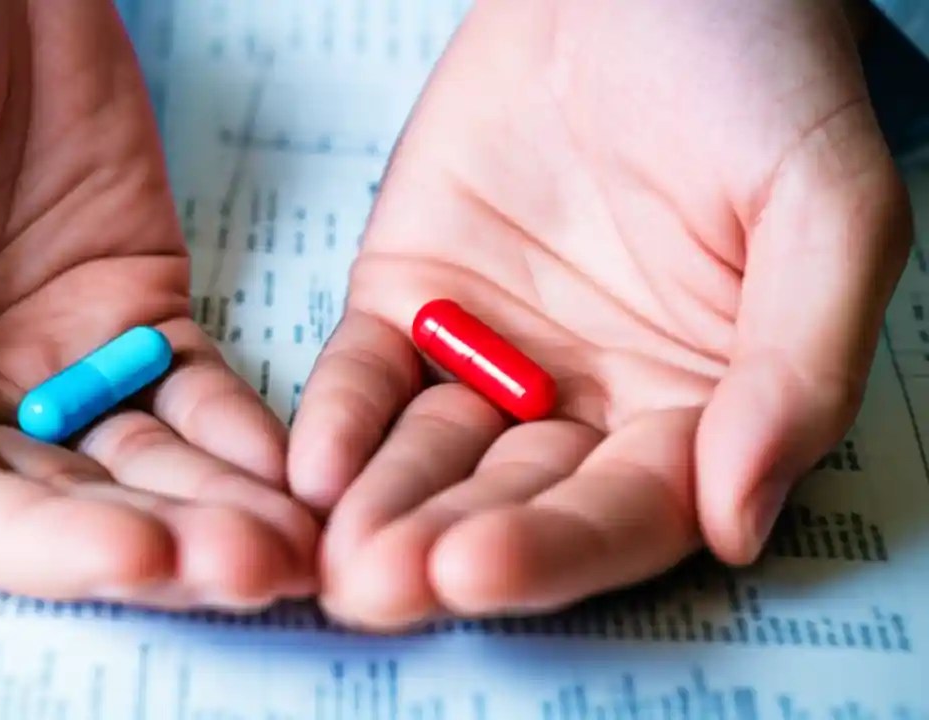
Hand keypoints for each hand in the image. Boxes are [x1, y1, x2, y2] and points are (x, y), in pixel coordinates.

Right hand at [0, 0, 316, 608]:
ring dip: (219, 512)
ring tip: (292, 545)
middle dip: (160, 545)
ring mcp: (64, 361)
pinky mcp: (145, 314)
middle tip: (249, 566)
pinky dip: (248, 438)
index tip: (134, 552)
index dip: (41, 546)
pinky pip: (202, 395)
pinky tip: (294, 474)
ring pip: (146, 466)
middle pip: (66, 507)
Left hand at [288, 0, 910, 629]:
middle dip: (451, 547)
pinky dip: (342, 418)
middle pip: (518, 500)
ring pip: (433, 456)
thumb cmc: (756, 74)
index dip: (560, 547)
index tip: (486, 569)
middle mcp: (589, 401)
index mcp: (698, 405)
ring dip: (386, 506)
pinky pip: (368, 375)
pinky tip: (314, 466)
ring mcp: (490, 356)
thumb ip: (795, 367)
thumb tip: (739, 520)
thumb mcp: (823, 209)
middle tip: (385, 586)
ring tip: (342, 554)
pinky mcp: (410, 302)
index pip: (628, 508)